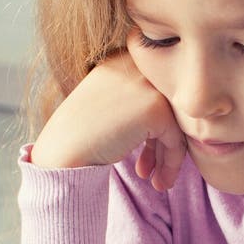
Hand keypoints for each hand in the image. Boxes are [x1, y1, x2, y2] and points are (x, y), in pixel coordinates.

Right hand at [30, 50, 186, 189]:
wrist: (63, 150)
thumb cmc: (82, 135)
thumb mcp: (111, 105)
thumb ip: (138, 101)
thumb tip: (180, 119)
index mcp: (124, 60)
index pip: (158, 92)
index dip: (157, 127)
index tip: (148, 156)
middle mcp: (137, 65)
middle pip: (171, 107)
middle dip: (164, 143)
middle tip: (156, 172)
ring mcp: (148, 84)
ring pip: (177, 123)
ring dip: (170, 157)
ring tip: (159, 183)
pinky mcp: (155, 107)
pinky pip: (176, 138)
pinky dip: (170, 163)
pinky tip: (157, 182)